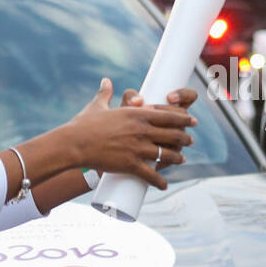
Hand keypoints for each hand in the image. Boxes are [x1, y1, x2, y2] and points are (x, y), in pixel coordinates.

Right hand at [67, 78, 195, 188]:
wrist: (73, 143)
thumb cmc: (83, 124)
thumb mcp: (97, 106)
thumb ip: (105, 93)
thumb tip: (106, 81)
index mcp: (137, 114)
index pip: (168, 115)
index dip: (183, 119)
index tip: (191, 121)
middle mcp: (142, 130)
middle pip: (173, 134)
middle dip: (185, 138)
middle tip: (190, 141)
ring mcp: (138, 148)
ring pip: (166, 154)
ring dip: (177, 158)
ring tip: (181, 159)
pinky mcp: (131, 165)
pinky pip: (151, 175)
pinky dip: (159, 181)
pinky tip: (164, 185)